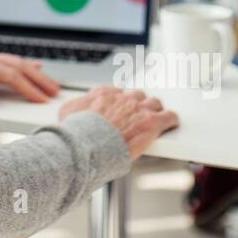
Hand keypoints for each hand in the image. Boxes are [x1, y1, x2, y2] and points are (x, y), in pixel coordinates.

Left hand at [0, 46, 59, 105]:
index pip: (10, 75)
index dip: (28, 88)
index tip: (41, 100)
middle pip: (19, 66)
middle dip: (38, 79)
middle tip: (54, 92)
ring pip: (16, 63)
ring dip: (34, 73)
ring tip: (49, 84)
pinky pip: (9, 61)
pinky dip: (23, 65)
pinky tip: (32, 67)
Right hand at [58, 85, 178, 159]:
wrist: (89, 145)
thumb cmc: (77, 134)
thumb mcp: (66, 115)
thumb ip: (72, 109)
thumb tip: (69, 112)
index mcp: (102, 95)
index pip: (116, 92)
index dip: (120, 101)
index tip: (120, 107)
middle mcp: (121, 99)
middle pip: (136, 96)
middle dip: (137, 104)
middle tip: (137, 114)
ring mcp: (138, 109)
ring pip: (153, 103)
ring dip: (154, 110)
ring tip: (156, 117)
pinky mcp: (151, 122)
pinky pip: (168, 117)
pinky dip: (170, 120)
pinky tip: (171, 123)